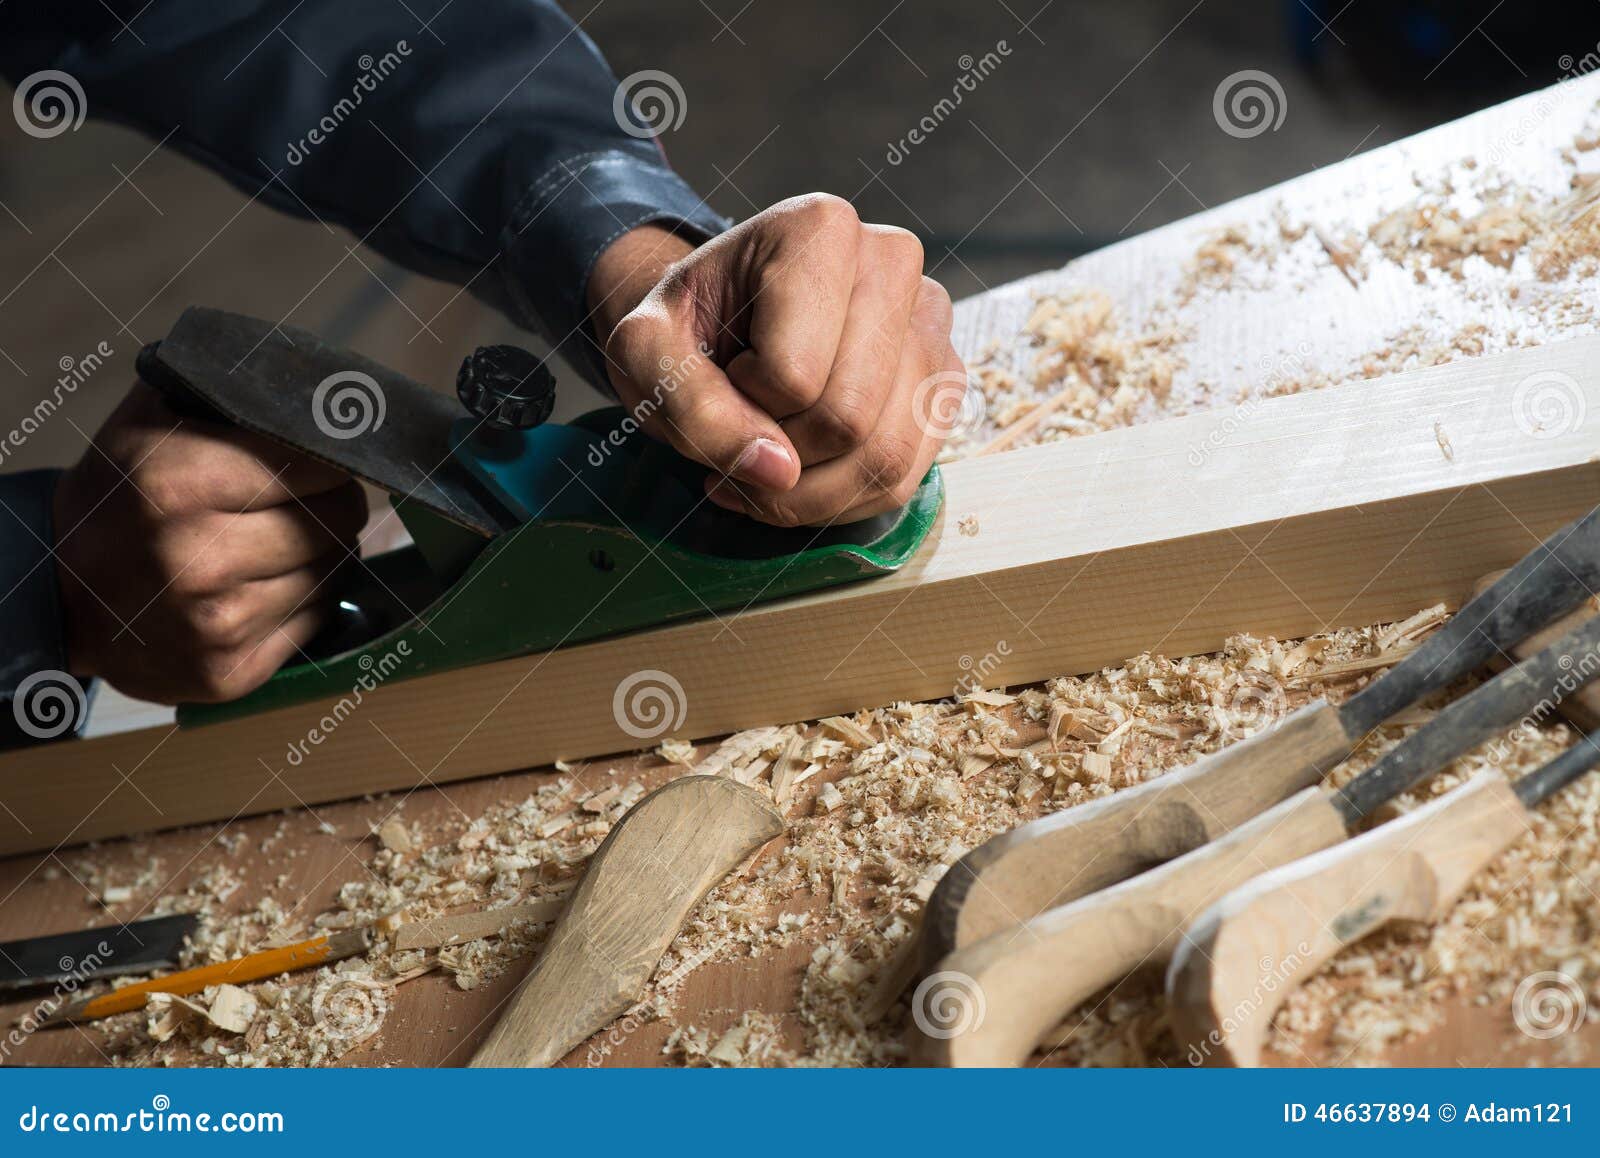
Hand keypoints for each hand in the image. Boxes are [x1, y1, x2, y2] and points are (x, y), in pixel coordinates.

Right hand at [52, 383, 366, 702]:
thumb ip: (230, 393)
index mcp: (174, 482)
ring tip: (272, 543)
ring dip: (320, 553)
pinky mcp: (228, 672)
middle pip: (338, 518)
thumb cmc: (121, 497)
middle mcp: (194, 557)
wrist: (61, 593)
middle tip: (298, 503)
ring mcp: (213, 623)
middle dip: (331, 505)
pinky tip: (265, 585)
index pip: (316, 461)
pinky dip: (308, 599)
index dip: (325, 458)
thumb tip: (328, 393)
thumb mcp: (152, 420)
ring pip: (335, 570)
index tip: (314, 461)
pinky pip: (318, 619)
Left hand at [588, 194, 965, 525]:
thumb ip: (692, 408)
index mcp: (819, 229)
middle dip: (781, 455)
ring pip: (886, 458)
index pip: (795, 376)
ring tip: (768, 460)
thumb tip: (779, 474)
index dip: (743, 403)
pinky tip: (803, 473)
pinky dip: (843, 498)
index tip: (726, 372)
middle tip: (744, 426)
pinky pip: (906, 476)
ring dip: (810, 490)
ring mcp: (930, 322)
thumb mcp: (645, 357)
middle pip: (849, 421)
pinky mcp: (944, 377)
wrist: (716, 326)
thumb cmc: (685, 331)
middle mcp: (893, 261)